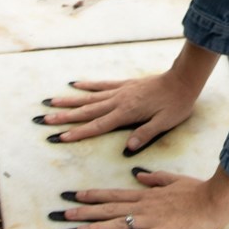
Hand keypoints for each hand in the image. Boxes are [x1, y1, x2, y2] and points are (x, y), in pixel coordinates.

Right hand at [42, 44, 217, 149]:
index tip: (61, 137)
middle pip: (87, 111)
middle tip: (45, 120)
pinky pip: (102, 85)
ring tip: (51, 102)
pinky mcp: (125, 85)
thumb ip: (145, 134)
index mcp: (127, 113)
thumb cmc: (176, 104)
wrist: (183, 81)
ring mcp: (121, 91)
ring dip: (69, 101)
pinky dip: (88, 85)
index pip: (98, 126)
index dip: (78, 133)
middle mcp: (119, 101)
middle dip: (65, 117)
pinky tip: (75, 84)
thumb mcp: (164, 123)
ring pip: (89, 97)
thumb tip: (128, 148)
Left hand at [58, 168, 228, 228]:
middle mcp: (143, 206)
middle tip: (62, 214)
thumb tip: (138, 175)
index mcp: (145, 194)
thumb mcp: (173, 179)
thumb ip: (155, 178)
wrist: (214, 200)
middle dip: (84, 212)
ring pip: (117, 223)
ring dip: (95, 228)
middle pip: (109, 208)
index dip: (92, 195)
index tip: (74, 195)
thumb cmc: (196, 190)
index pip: (113, 194)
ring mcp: (150, 220)